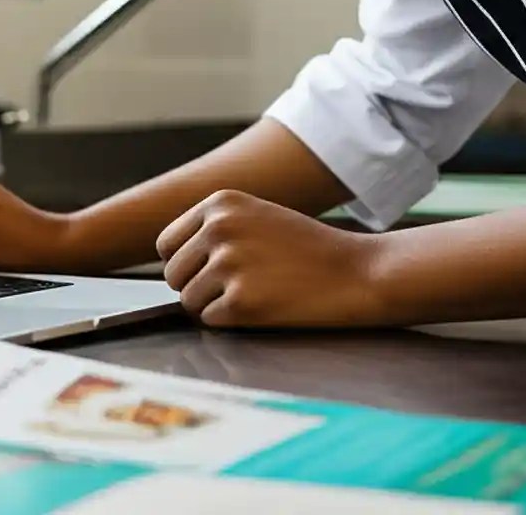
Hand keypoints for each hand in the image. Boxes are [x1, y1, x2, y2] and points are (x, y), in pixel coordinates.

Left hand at [156, 190, 386, 327]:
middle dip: (196, 287)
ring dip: (212, 306)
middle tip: (236, 288)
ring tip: (253, 295)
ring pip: (188, 300)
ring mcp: (228, 264)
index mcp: (220, 203)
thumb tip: (169, 259)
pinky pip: (209, 320)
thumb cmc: (309, 249)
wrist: (359, 272)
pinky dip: (229, 322)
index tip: (207, 272)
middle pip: (172, 274)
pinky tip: (262, 308)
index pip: (166, 243)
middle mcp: (218, 229)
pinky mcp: (240, 301)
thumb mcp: (257, 216)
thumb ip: (215, 228)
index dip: (183, 263)